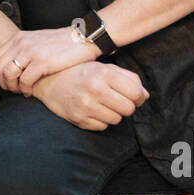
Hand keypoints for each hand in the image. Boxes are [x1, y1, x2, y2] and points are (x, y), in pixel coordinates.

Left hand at [0, 25, 99, 95]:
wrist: (84, 37)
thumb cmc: (64, 43)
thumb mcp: (38, 41)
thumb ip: (25, 49)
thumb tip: (15, 66)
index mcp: (19, 38)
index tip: (9, 82)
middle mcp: (22, 43)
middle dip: (4, 82)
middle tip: (14, 89)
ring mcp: (30, 51)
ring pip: (9, 74)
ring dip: (13, 87)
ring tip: (22, 91)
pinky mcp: (41, 61)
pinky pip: (24, 80)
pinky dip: (25, 89)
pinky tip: (31, 92)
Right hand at [31, 62, 148, 131]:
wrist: (49, 81)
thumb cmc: (81, 72)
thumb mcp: (104, 67)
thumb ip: (128, 78)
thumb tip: (144, 96)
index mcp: (104, 74)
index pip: (136, 93)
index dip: (138, 96)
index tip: (133, 95)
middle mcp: (95, 90)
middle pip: (128, 109)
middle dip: (126, 106)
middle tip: (117, 99)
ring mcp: (85, 106)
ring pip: (116, 120)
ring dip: (113, 113)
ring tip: (103, 103)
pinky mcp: (79, 119)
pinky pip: (102, 127)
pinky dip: (101, 120)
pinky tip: (93, 110)